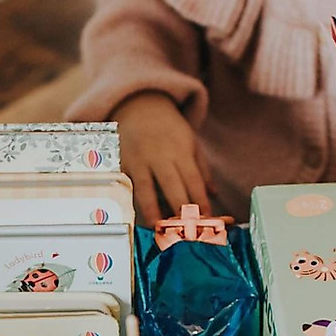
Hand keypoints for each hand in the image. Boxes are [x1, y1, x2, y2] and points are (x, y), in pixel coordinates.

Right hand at [112, 92, 211, 226]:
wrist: (137, 104)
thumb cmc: (168, 128)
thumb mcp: (190, 142)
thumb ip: (202, 169)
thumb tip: (213, 195)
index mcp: (180, 150)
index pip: (193, 181)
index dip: (201, 202)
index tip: (207, 221)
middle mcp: (159, 156)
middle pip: (172, 187)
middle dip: (180, 210)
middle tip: (187, 231)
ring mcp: (138, 161)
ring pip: (145, 190)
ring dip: (153, 211)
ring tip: (159, 230)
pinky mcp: (121, 165)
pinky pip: (127, 188)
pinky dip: (132, 203)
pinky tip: (137, 219)